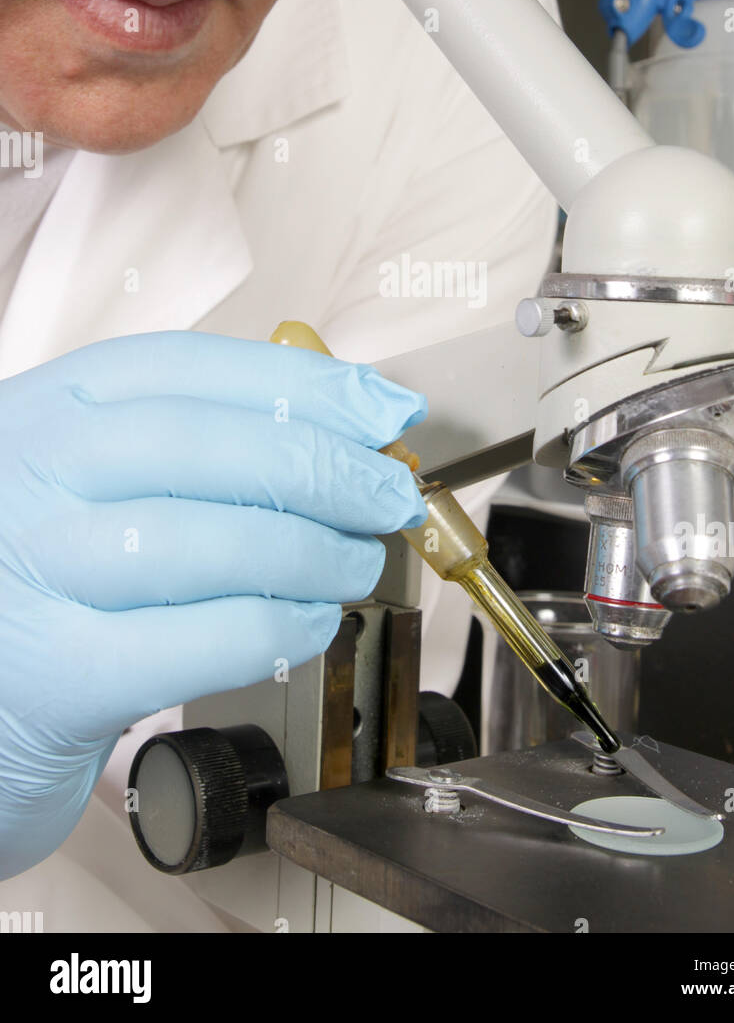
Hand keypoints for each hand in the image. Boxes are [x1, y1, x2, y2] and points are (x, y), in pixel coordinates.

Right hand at [0, 331, 426, 878]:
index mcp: (50, 406)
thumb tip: (353, 415)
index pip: (192, 366)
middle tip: (390, 494)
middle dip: (328, 468)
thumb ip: (199, 437)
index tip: (384, 408)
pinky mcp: (60, 675)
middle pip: (210, 445)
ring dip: (316, 550)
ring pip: (214, 541)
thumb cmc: (51, 571)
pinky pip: (204, 640)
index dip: (305, 384)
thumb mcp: (95, 475)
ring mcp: (40, 571)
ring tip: (355, 562)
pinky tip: (311, 620)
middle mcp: (33, 473)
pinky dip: (281, 627)